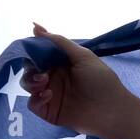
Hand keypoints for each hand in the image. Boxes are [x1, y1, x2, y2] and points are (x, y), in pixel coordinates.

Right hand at [24, 23, 130, 138]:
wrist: (111, 110)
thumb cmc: (101, 81)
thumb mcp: (83, 56)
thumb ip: (60, 42)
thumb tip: (37, 27)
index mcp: (61, 64)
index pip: (40, 54)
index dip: (32, 50)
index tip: (29, 45)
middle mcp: (54, 78)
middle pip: (30, 69)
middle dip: (30, 67)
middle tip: (41, 70)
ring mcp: (50, 95)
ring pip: (28, 85)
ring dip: (31, 81)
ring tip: (43, 81)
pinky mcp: (49, 111)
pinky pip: (32, 104)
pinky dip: (36, 98)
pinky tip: (49, 95)